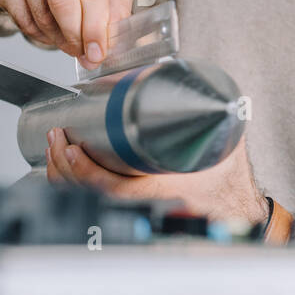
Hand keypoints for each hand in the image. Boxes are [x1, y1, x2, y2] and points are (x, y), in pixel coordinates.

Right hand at [0, 0, 136, 66]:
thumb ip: (118, 9)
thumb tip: (114, 42)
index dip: (96, 26)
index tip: (99, 52)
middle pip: (63, 3)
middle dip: (77, 37)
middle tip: (85, 55)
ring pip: (42, 15)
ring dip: (60, 39)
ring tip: (72, 43)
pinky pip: (22, 19)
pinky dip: (41, 35)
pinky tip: (53, 33)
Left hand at [45, 128, 268, 224]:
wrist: (239, 212)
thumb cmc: (231, 183)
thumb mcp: (225, 145)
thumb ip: (209, 111)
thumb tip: (186, 81)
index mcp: (167, 192)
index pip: (116, 188)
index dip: (86, 170)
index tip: (71, 148)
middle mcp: (148, 207)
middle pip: (92, 196)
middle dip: (65, 169)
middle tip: (57, 141)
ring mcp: (139, 213)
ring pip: (89, 202)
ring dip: (66, 178)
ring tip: (56, 150)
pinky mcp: (135, 213)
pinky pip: (96, 204)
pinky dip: (77, 188)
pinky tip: (67, 171)